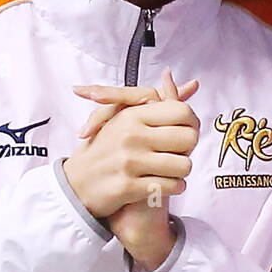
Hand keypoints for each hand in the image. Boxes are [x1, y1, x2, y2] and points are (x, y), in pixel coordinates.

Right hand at [65, 68, 199, 269]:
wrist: (77, 183)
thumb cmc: (106, 148)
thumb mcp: (127, 118)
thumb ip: (162, 102)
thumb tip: (194, 84)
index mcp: (132, 115)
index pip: (181, 111)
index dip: (191, 123)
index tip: (185, 132)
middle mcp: (131, 135)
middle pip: (188, 138)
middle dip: (189, 148)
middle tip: (179, 153)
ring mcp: (129, 161)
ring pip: (183, 165)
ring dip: (182, 171)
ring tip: (172, 171)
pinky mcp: (128, 186)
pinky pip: (170, 186)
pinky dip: (174, 187)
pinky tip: (167, 184)